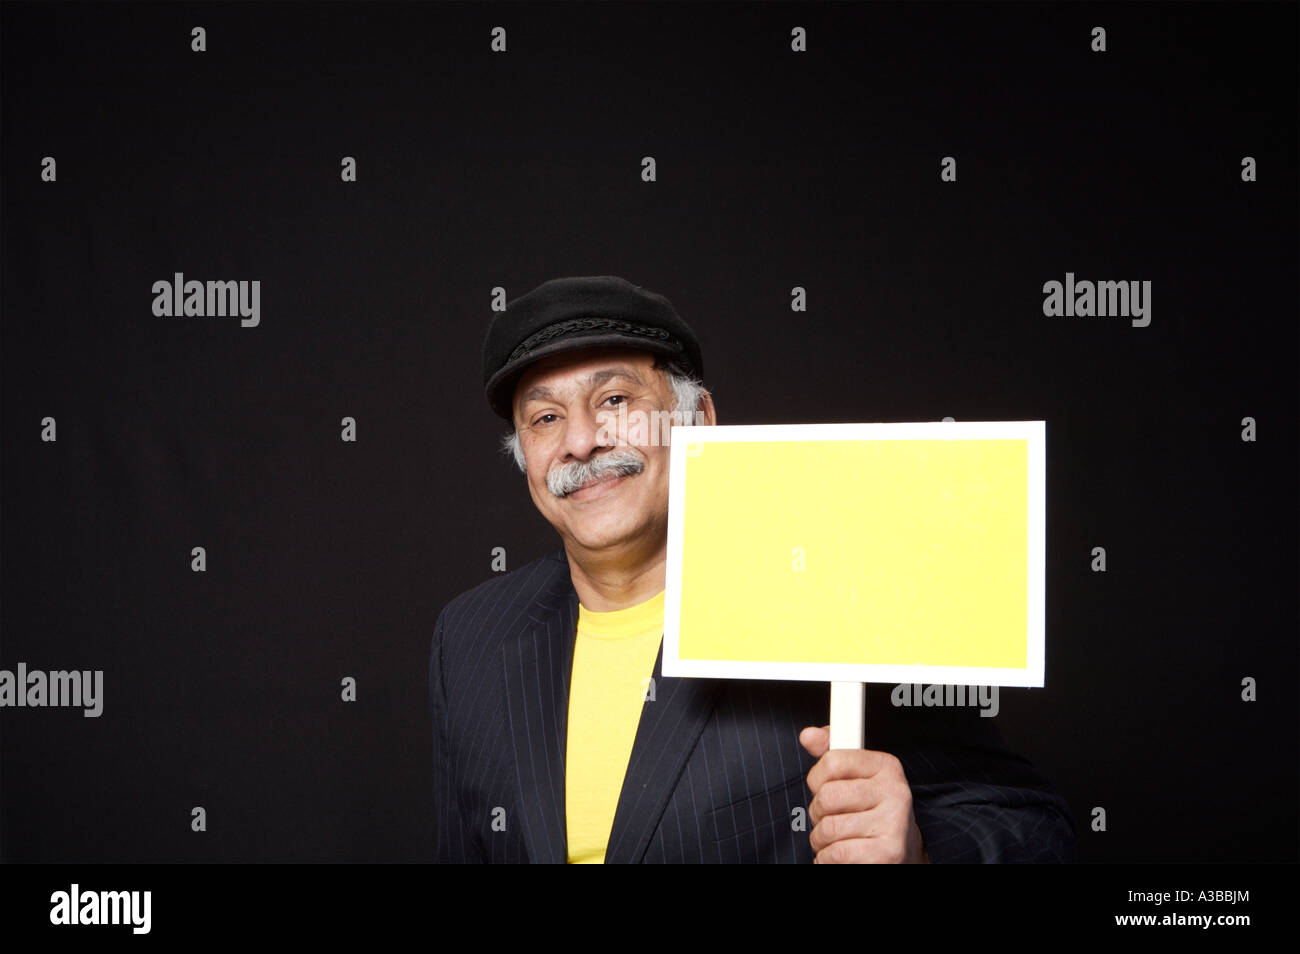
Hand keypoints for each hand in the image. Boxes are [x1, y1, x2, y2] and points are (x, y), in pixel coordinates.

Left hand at [798, 725, 929, 863]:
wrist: (901, 851)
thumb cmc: (871, 812)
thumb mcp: (855, 777)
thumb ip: (830, 753)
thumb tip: (809, 736)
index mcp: (886, 767)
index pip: (832, 761)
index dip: (817, 779)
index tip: (824, 788)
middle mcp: (895, 792)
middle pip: (827, 797)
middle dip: (817, 813)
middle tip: (829, 818)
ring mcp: (893, 824)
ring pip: (828, 828)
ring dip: (821, 840)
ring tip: (836, 839)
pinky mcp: (888, 854)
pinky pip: (836, 853)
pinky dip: (827, 858)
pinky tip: (840, 854)